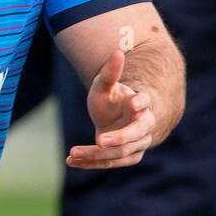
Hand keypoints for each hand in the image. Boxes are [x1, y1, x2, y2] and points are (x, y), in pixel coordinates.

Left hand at [67, 49, 155, 169]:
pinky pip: (109, 163)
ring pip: (120, 153)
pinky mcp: (127, 157)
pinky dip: (90, 163)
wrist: (116, 119)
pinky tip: (70, 161)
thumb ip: (110, 73)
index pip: (145, 104)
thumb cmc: (112, 99)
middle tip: (100, 140)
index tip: (134, 102)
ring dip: (96, 155)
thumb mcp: (105, 86)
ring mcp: (137, 144)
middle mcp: (144, 127)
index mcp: (141, 105)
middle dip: (118, 138)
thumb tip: (117, 52)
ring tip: (72, 153)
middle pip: (135, 136)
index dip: (140, 103)